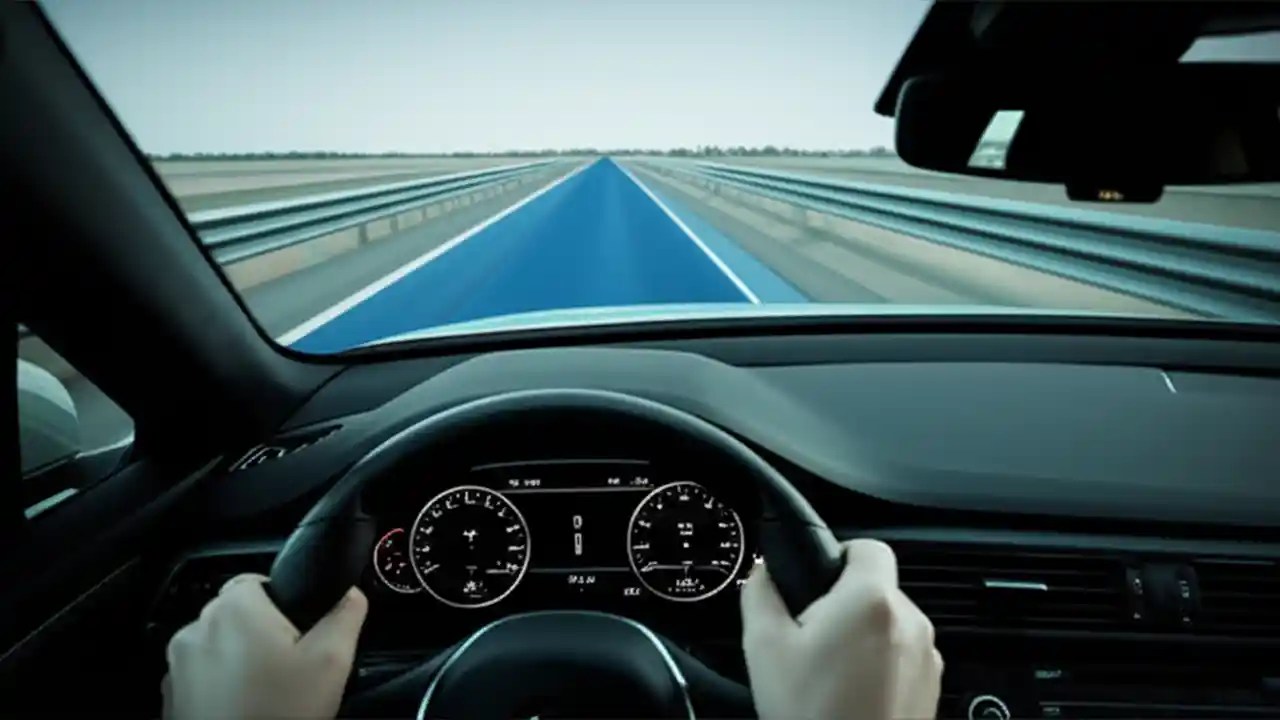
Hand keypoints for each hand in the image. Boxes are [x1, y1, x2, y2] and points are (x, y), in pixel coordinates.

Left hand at [163, 574, 367, 719]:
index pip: (258, 580)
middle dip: (261, 634)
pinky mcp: (170, 696)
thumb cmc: (280, 713)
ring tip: (265, 693)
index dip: (282, 606)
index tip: (297, 637)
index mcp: (234, 609)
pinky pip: (201, 676)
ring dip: (238, 659)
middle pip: (237, 614)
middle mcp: (196, 629)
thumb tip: (349, 593)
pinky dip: (219, 685)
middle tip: (288, 669)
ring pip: (218, 645)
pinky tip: (244, 707)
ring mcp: (177, 665)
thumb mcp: (332, 661)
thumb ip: (345, 613)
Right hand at [741, 539, 942, 719]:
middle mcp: (910, 622)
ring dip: (863, 636)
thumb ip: (760, 593)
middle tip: (811, 636)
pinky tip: (850, 693)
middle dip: (844, 604)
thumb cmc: (815, 714)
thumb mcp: (764, 648)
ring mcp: (927, 658)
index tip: (818, 580)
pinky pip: (903, 657)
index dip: (838, 555)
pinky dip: (880, 665)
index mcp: (871, 600)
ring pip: (890, 625)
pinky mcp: (932, 688)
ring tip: (829, 673)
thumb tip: (763, 573)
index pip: (868, 546)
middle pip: (877, 588)